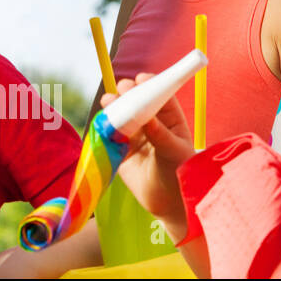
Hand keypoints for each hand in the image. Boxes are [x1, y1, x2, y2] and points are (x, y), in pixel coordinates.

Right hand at [104, 75, 194, 239]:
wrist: (168, 201)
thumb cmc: (180, 172)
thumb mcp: (174, 152)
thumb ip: (161, 136)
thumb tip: (150, 119)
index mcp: (171, 119)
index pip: (161, 97)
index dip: (152, 85)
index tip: (143, 79)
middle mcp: (152, 124)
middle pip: (139, 103)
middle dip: (130, 93)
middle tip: (123, 89)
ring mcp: (135, 137)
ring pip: (123, 117)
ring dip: (115, 107)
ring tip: (110, 101)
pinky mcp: (121, 151)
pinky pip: (110, 136)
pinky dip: (104, 127)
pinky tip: (101, 121)